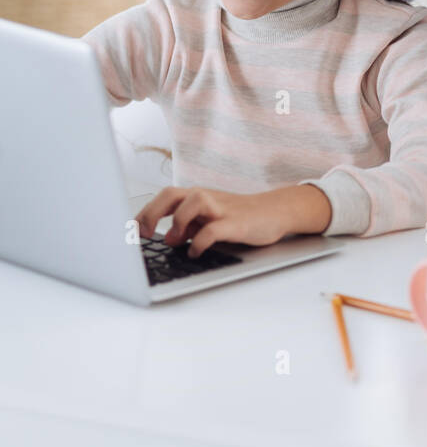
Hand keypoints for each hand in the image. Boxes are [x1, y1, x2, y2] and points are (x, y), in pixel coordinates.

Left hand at [136, 184, 331, 256]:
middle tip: (142, 233)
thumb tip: (165, 239)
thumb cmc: (239, 216)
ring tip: (174, 239)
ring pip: (192, 203)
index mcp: (197, 196)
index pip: (164, 197)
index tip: (132, 230)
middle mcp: (206, 198)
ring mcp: (221, 208)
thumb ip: (188, 226)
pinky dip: (199, 243)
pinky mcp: (235, 223)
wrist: (274, 212)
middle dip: (151, 213)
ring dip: (177, 222)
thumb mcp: (209, 220)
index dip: (144, 212)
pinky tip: (194, 252)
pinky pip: (212, 230)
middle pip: (171, 195)